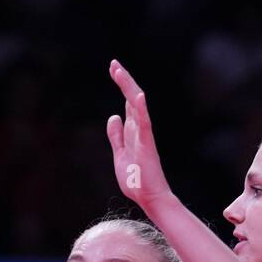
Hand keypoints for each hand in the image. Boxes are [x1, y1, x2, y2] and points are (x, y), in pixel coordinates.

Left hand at [106, 60, 174, 209]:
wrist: (148, 197)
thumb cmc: (136, 179)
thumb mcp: (119, 153)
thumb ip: (116, 136)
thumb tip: (113, 116)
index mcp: (134, 130)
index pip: (128, 102)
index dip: (122, 85)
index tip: (114, 68)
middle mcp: (140, 129)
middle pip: (132, 98)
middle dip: (124, 80)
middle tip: (113, 64)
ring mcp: (144, 136)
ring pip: (137, 106)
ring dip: (128, 88)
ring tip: (119, 72)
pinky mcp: (146, 145)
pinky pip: (145, 125)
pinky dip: (142, 110)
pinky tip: (138, 97)